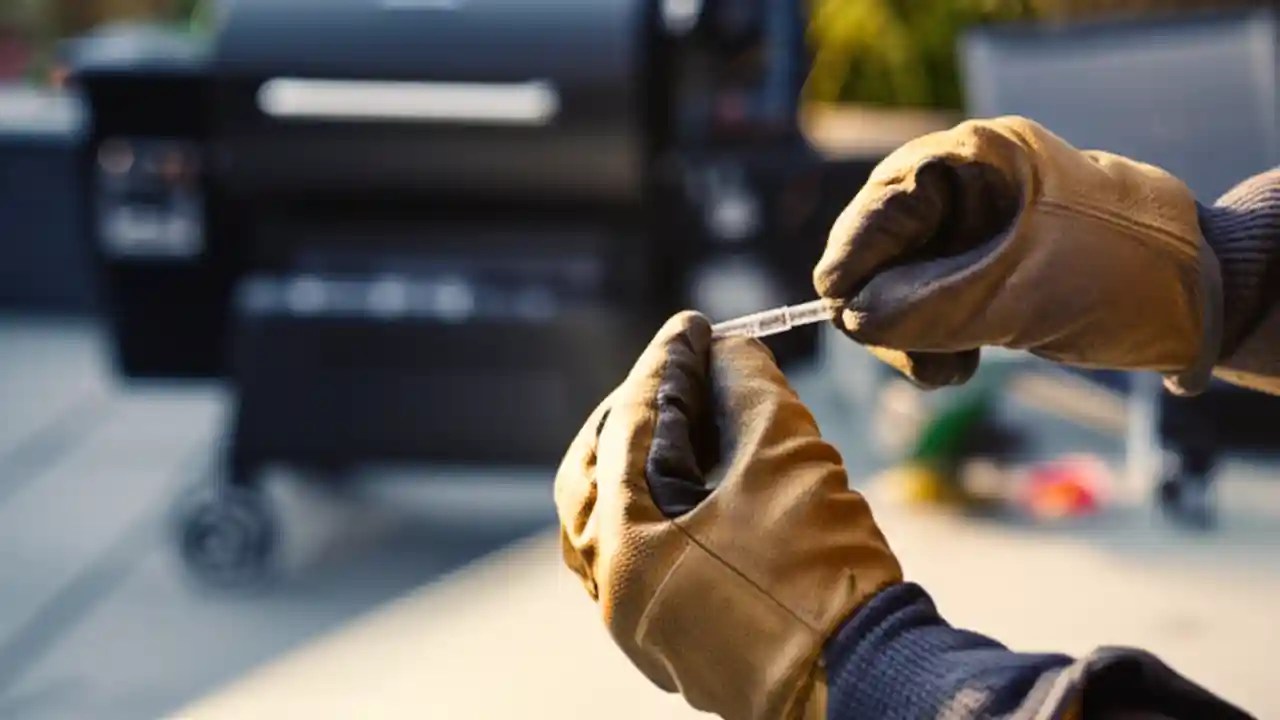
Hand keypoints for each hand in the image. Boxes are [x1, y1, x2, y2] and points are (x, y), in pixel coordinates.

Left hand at [555, 312, 900, 719]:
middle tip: (682, 370)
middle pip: (598, 471)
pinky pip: (643, 553)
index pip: (629, 427)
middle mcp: (612, 588)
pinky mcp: (672, 634)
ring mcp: (638, 618)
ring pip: (614, 516)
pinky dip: (661, 506)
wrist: (871, 675)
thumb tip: (728, 349)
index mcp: (624, 545)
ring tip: (694, 417)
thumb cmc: (826, 572)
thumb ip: (747, 388)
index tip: (694, 325)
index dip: (666, 364)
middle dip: (640, 411)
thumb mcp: (787, 458)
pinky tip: (701, 476)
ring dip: (646, 459)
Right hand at [813, 116, 1222, 395]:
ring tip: (948, 369)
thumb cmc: (1120, 277)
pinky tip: (955, 362)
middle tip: (915, 358)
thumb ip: (925, 307)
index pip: (883, 203)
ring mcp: (968, 230)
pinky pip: (923, 306)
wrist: (1199, 299)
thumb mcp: (1018, 296)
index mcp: (974, 162)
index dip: (855, 257)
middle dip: (884, 307)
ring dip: (908, 335)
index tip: (838, 309)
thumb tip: (849, 319)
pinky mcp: (975, 270)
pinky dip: (929, 341)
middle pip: (878, 247)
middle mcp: (962, 188)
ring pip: (894, 284)